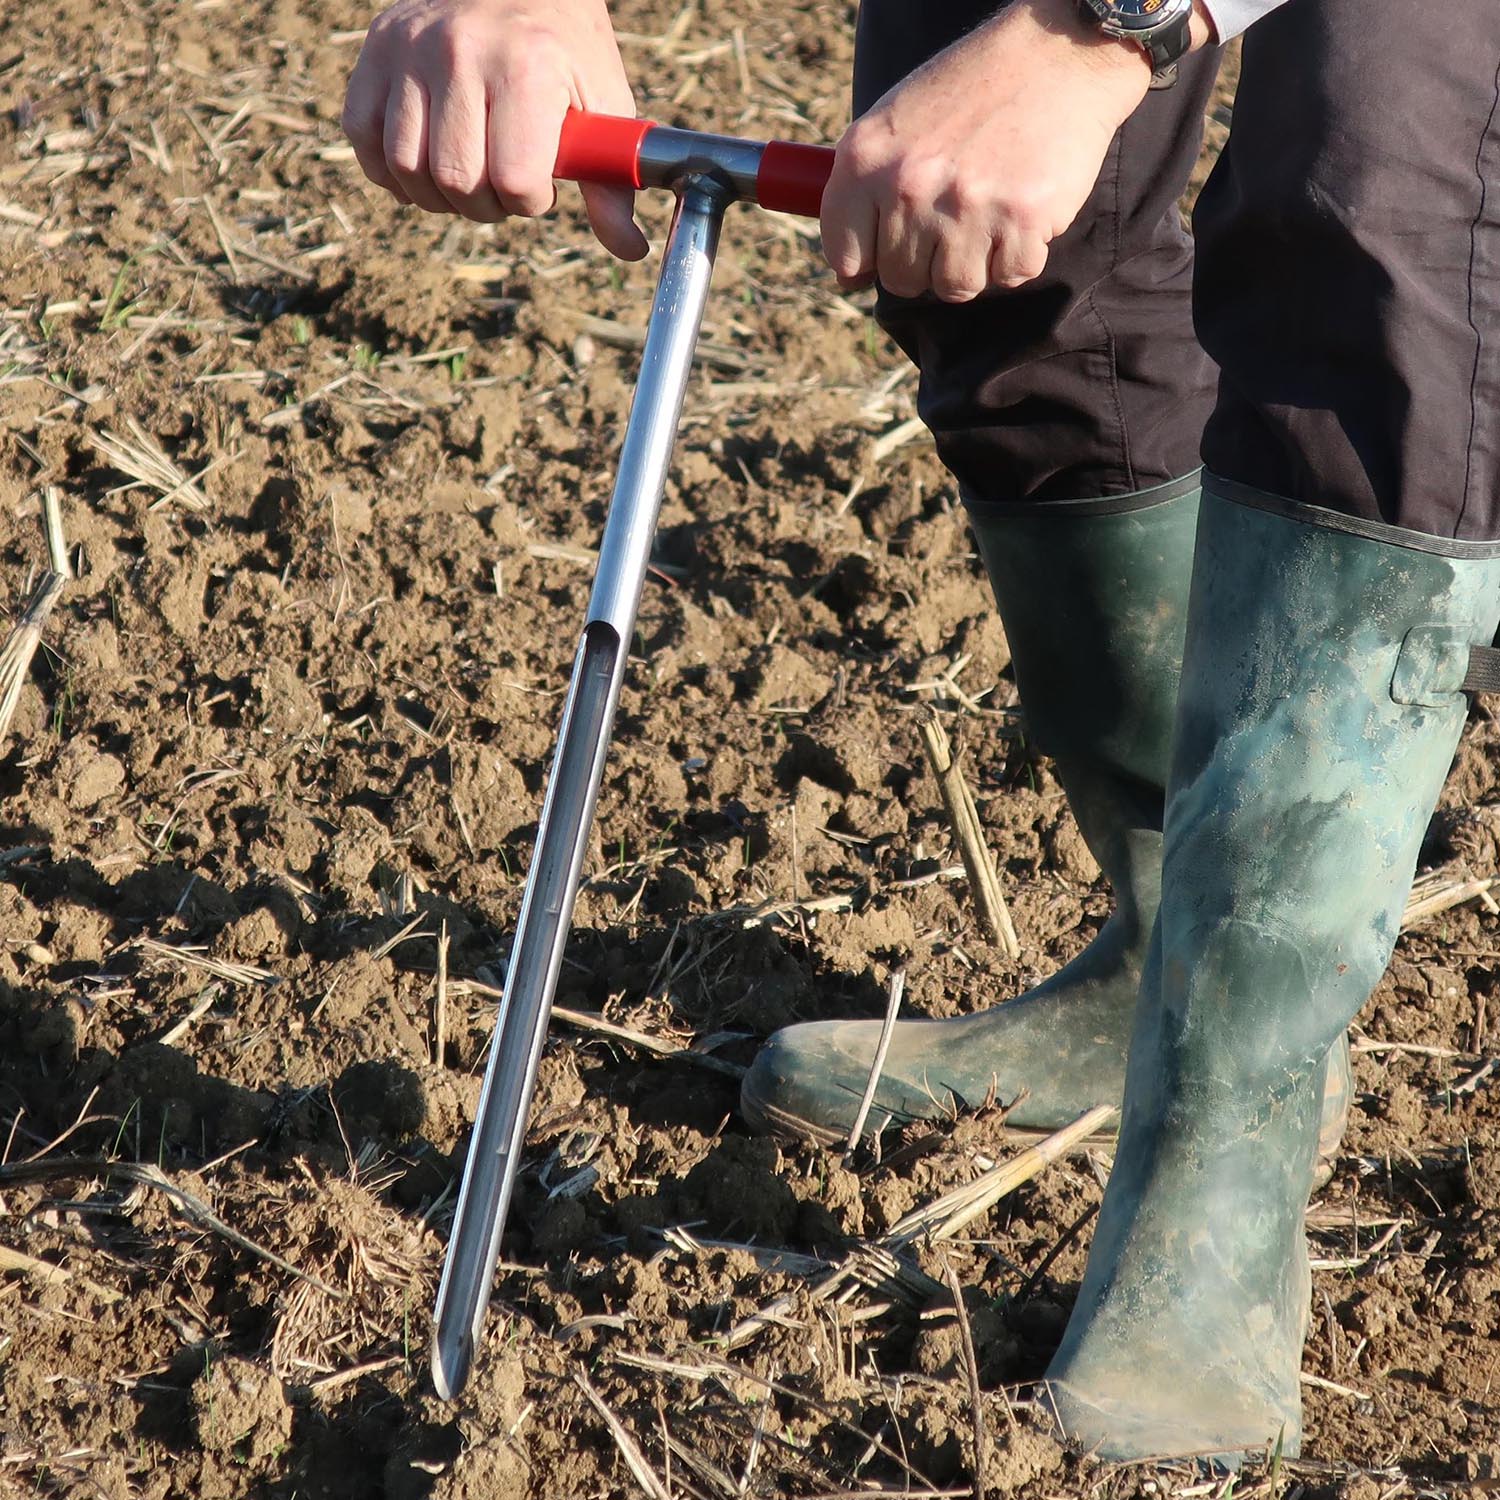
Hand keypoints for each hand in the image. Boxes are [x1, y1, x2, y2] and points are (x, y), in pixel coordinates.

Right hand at [341, 0, 647, 258]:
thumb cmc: (565, 50)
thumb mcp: (603, 105)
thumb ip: (611, 181)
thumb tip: (630, 250)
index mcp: (527, 66)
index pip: (515, 181)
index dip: (530, 200)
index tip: (540, 183)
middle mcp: (461, 50)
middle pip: (457, 182)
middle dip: (485, 204)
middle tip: (502, 182)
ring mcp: (411, 46)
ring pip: (407, 169)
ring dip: (439, 194)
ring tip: (467, 171)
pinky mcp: (377, 49)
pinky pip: (365, 140)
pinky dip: (392, 170)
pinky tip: (425, 162)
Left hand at [821, 0, 1197, 299]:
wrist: (1055, 52)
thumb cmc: (970, 91)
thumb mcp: (894, 122)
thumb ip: (862, 192)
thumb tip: (848, 277)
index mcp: (865, 159)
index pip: (845, 256)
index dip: (868, 262)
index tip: (886, 252)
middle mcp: (908, 185)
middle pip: (902, 281)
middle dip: (927, 261)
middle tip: (953, 216)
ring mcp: (966, 205)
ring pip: (955, 287)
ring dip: (973, 263)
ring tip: (987, 213)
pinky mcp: (1021, 218)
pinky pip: (1010, 276)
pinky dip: (1019, 255)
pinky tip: (1020, 210)